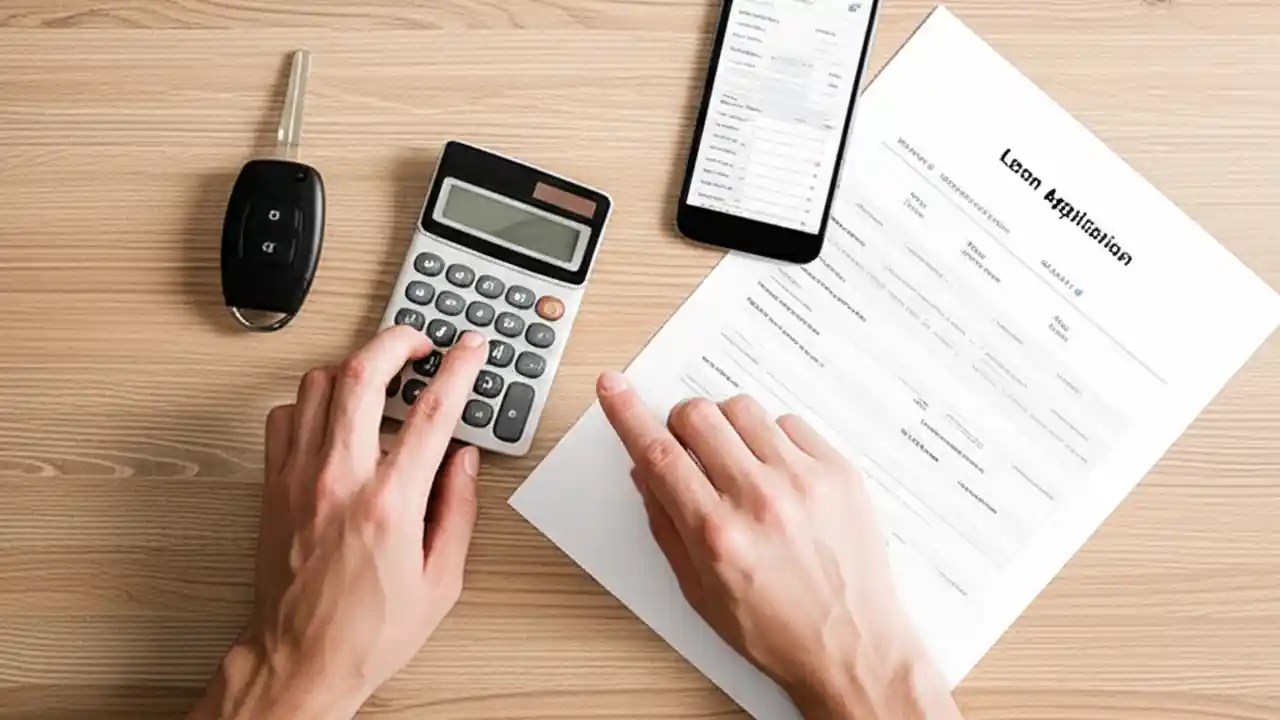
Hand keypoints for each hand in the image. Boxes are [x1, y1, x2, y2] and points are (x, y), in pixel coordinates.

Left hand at [189, 326, 487, 719]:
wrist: (299, 659)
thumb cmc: (366, 631)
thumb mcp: (441, 580)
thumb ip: (457, 510)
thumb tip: (464, 460)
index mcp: (390, 504)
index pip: (431, 413)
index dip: (458, 369)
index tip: (470, 349)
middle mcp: (339, 480)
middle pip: (363, 375)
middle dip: (397, 341)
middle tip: (419, 341)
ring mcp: (298, 478)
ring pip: (318, 385)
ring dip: (353, 367)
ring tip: (379, 373)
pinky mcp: (273, 486)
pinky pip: (284, 417)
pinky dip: (312, 401)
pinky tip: (334, 414)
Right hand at [596, 372, 961, 719]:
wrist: (854, 648)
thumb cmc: (779, 631)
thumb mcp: (701, 593)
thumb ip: (667, 528)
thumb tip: (645, 474)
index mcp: (718, 536)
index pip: (658, 454)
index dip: (627, 414)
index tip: (614, 387)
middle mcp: (760, 501)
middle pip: (698, 417)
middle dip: (681, 424)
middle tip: (690, 448)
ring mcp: (804, 482)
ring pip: (743, 409)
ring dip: (727, 427)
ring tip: (738, 463)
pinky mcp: (840, 472)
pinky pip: (791, 423)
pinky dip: (774, 438)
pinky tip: (778, 473)